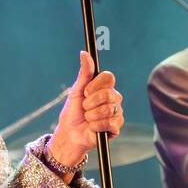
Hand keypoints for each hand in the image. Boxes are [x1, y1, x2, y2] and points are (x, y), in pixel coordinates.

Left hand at [49, 50, 122, 168]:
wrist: (70, 134)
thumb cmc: (73, 112)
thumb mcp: (76, 91)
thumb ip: (84, 73)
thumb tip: (84, 53)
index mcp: (105, 88)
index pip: (109, 77)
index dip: (95, 85)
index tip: (85, 92)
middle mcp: (114, 99)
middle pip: (109, 93)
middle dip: (91, 102)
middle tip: (84, 108)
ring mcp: (116, 113)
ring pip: (108, 109)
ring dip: (92, 115)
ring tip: (87, 118)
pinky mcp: (116, 127)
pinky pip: (109, 122)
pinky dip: (96, 125)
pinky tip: (92, 127)